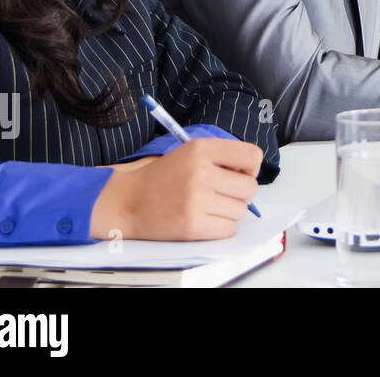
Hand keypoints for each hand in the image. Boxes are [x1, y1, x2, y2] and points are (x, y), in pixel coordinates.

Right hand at [90, 138, 264, 240]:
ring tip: (208, 207)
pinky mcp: (192, 225)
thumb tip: (252, 174)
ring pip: (241, 211)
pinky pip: (229, 229)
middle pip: (250, 188)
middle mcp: (201, 171)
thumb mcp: (191, 153)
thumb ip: (222, 158)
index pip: (252, 156)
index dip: (250, 169)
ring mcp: (196, 199)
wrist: (127, 201)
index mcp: (202, 148)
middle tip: (221, 195)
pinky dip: (220, 228)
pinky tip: (204, 220)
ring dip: (229, 212)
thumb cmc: (163, 178)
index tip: (238, 175)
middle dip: (240, 194)